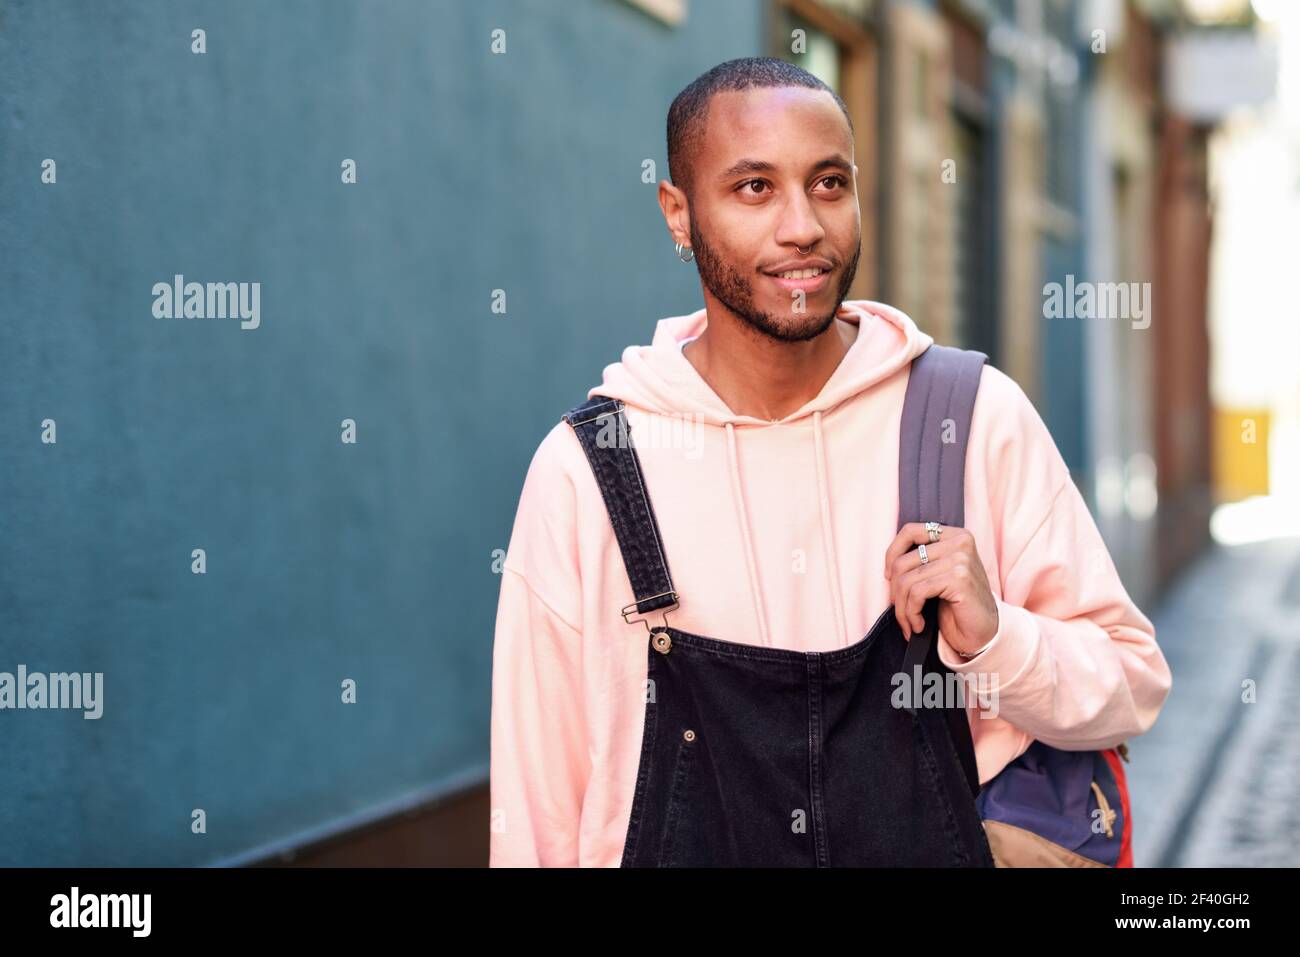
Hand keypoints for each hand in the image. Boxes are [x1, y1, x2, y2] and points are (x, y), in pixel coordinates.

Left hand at [884, 523, 998, 655]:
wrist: (983, 632)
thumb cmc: (957, 605)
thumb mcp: (938, 574)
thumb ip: (921, 560)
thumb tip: (888, 564)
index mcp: (954, 535)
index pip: (910, 531)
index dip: (891, 553)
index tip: (889, 576)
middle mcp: (960, 542)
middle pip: (903, 561)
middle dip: (895, 592)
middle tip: (901, 611)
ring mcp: (961, 559)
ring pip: (906, 580)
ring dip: (902, 608)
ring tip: (909, 622)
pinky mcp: (959, 579)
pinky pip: (917, 593)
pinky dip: (911, 613)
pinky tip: (919, 625)